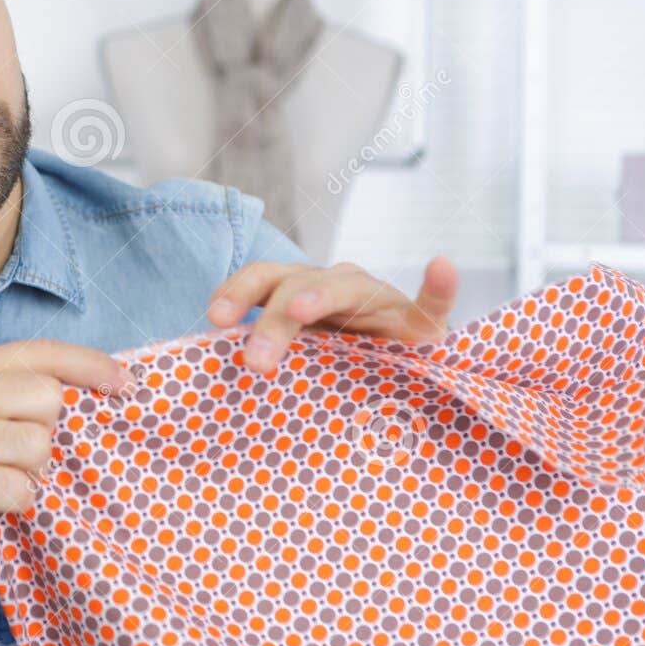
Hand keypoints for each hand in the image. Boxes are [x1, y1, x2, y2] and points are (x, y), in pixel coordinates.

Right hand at [0, 338, 134, 618]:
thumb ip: (11, 395)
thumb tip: (89, 393)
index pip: (40, 352)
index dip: (90, 365)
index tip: (127, 384)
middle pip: (50, 400)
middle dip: (47, 435)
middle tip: (13, 457)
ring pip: (39, 448)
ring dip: (30, 474)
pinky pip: (22, 490)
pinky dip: (17, 504)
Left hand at [206, 256, 458, 373]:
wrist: (403, 379)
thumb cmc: (334, 369)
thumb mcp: (293, 363)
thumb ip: (262, 358)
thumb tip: (203, 375)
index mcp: (301, 293)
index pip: (263, 279)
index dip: (237, 291)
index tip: (215, 320)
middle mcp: (337, 287)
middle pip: (296, 286)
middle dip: (272, 320)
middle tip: (254, 361)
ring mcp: (383, 302)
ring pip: (350, 287)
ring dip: (321, 295)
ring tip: (299, 309)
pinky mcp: (426, 325)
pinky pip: (435, 303)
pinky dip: (439, 286)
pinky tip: (441, 266)